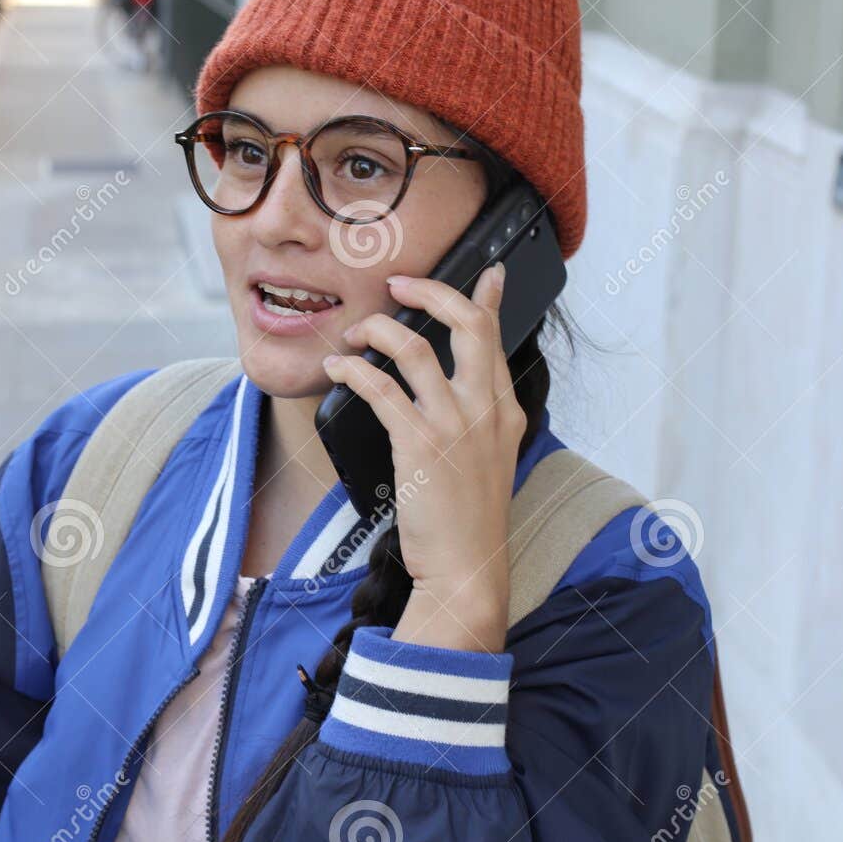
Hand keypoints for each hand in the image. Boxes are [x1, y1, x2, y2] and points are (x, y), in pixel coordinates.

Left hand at [323, 263, 525, 653]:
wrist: (467, 569)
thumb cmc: (470, 521)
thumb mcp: (490, 460)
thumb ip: (481, 420)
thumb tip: (459, 392)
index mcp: (505, 410)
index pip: (496, 336)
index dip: (485, 296)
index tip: (482, 272)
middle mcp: (484, 409)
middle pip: (465, 323)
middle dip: (429, 292)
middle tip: (398, 286)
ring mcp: (454, 424)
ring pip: (414, 348)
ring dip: (375, 330)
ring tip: (352, 334)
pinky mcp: (419, 443)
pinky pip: (379, 387)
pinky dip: (352, 370)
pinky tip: (337, 370)